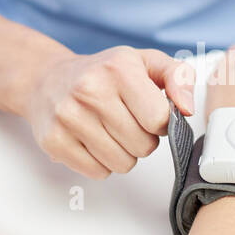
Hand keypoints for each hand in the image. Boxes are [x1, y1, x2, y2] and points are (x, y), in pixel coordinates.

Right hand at [29, 47, 193, 177]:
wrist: (47, 79)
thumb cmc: (102, 73)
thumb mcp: (145, 62)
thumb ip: (178, 77)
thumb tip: (188, 108)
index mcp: (118, 69)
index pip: (159, 119)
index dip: (161, 123)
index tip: (149, 114)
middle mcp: (90, 91)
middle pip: (143, 146)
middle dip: (143, 139)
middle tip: (127, 122)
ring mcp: (69, 117)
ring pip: (122, 164)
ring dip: (123, 153)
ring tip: (110, 131)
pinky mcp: (54, 141)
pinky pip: (98, 172)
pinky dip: (101, 162)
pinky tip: (92, 141)